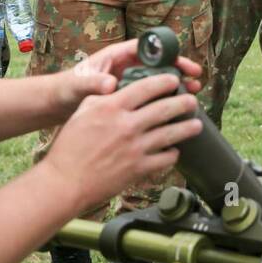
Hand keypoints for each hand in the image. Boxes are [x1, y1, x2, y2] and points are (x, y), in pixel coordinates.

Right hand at [44, 71, 202, 212]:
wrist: (64, 182)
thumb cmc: (68, 147)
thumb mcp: (81, 113)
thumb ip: (102, 98)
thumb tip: (116, 88)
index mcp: (112, 107)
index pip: (146, 87)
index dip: (164, 82)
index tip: (174, 80)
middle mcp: (127, 125)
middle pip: (165, 109)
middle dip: (183, 102)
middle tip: (192, 100)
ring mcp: (135, 148)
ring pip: (171, 134)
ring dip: (187, 127)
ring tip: (197, 124)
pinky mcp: (138, 169)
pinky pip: (164, 159)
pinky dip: (172, 154)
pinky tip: (175, 151)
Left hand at [52, 38, 203, 117]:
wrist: (57, 105)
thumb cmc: (66, 89)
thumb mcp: (79, 85)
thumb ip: (93, 84)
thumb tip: (110, 84)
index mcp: (117, 56)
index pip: (148, 49)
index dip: (168, 54)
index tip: (184, 64)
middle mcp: (126, 66)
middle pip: (158, 64)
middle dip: (178, 70)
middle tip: (196, 80)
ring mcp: (128, 82)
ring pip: (158, 81)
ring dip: (175, 86)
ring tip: (194, 94)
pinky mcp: (128, 98)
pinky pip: (151, 96)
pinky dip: (164, 100)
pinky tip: (176, 111)